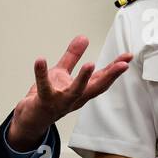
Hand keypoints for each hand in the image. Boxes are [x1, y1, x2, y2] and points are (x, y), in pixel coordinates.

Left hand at [8, 35, 130, 148]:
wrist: (30, 119)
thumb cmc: (48, 97)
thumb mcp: (62, 73)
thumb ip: (73, 56)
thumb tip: (84, 38)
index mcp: (82, 91)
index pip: (102, 78)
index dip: (115, 68)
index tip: (127, 58)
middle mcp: (75, 98)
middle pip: (96, 87)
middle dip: (111, 76)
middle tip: (123, 65)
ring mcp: (61, 101)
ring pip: (75, 91)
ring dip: (83, 79)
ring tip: (90, 64)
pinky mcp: (44, 101)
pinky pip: (44, 87)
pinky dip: (41, 74)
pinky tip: (40, 60)